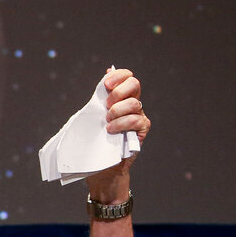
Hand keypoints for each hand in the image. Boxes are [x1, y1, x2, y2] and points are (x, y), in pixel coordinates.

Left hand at [86, 67, 149, 199]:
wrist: (102, 165)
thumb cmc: (95, 138)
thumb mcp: (94, 115)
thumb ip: (100, 96)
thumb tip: (106, 71)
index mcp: (121, 96)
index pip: (127, 76)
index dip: (118, 76)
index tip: (105, 84)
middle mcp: (133, 103)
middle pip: (134, 84)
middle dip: (118, 92)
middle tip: (106, 105)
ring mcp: (139, 116)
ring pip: (135, 103)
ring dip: (118, 110)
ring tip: (107, 121)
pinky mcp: (142, 130)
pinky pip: (137, 120)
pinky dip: (122, 123)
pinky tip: (111, 130)